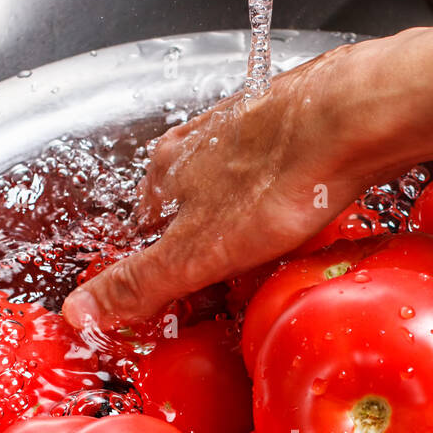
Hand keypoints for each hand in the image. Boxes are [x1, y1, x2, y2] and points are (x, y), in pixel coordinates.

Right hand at [62, 40, 404, 330]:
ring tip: (275, 254)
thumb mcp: (194, 254)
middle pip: (193, 206)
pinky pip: (285, 175)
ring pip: (238, 188)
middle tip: (236, 284)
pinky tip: (311, 218)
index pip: (147, 228)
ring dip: (250, 222)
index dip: (167, 268)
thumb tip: (79, 312)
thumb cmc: (277, 178)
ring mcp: (253, 128)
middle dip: (210, 244)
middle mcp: (203, 140)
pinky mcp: (301, 127)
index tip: (190, 298)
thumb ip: (138, 284)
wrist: (354, 120)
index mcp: (167, 168)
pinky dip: (291, 201)